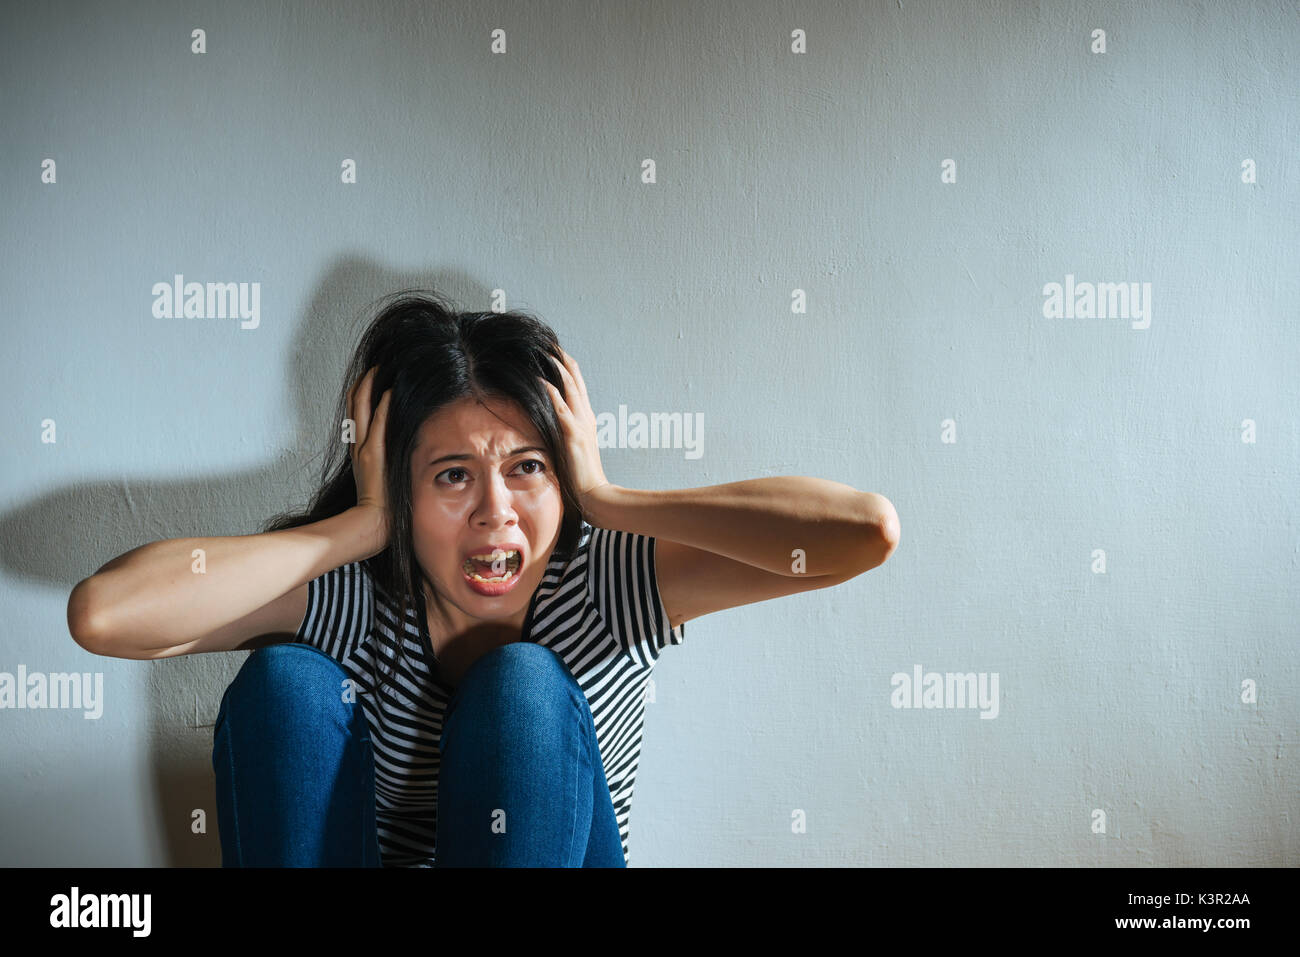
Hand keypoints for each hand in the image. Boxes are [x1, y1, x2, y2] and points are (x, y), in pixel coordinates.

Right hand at [346, 365, 392, 549]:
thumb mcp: (379, 485)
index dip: (361, 397)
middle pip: (356, 408)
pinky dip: (383, 408)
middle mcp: (358, 448)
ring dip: (371, 388)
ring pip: (363, 411)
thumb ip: (384, 471)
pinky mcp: (373, 457)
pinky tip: (390, 391)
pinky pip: (379, 427)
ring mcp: (364, 451)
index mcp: (359, 454)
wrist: (368, 527)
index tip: (370, 380)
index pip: (357, 418)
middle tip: (375, 367)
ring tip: (381, 369)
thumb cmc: (378, 512)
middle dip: (364, 385)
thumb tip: (394, 464)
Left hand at [540, 347, 611, 512]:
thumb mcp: (576, 448)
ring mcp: (581, 423)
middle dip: (562, 359)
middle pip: (575, 379)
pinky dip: (551, 392)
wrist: (595, 492)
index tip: (555, 352)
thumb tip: (555, 425)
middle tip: (550, 342)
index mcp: (587, 418)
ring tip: (545, 351)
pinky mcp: (573, 434)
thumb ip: (569, 433)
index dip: (568, 367)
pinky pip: (561, 408)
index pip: (578, 385)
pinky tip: (541, 380)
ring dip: (557, 368)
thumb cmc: (583, 475)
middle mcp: (586, 416)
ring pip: (570, 387)